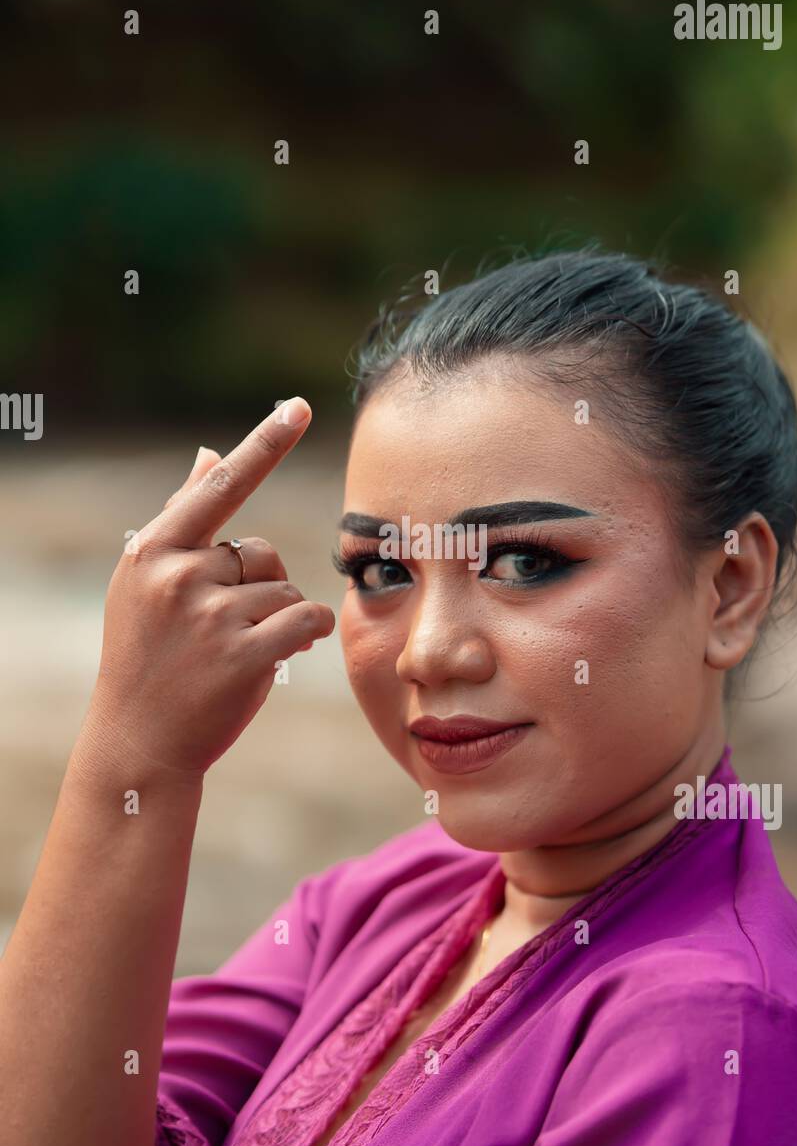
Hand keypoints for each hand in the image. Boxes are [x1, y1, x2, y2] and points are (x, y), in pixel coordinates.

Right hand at [85, 398, 335, 777]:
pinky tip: (282, 654)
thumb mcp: (146, 584)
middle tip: (223, 629)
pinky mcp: (244, 654)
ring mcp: (210, 615)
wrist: (140, 741)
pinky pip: (305, 619)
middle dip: (259, 587)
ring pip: (286, 589)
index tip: (297, 405)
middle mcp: (179, 575)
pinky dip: (307, 634)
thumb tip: (209, 454)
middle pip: (262, 551)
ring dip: (278, 619)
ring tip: (237, 651)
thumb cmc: (149, 656)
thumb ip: (183, 519)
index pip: (219, 486)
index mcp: (153, 551)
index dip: (263, 443)